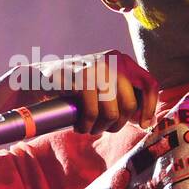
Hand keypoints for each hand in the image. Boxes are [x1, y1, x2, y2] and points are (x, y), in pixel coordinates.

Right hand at [0, 50, 159, 135]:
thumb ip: (123, 92)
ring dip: (100, 128)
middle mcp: (113, 60)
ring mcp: (96, 69)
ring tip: (89, 128)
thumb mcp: (103, 83)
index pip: (150, 84)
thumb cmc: (74, 88)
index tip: (143, 125)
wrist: (38, 79)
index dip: (150, 108)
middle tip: (103, 128)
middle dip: (117, 124)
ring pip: (112, 112)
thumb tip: (146, 118)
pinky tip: (79, 126)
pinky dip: (86, 125)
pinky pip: (93, 113)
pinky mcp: (81, 80)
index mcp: (122, 59)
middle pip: (130, 105)